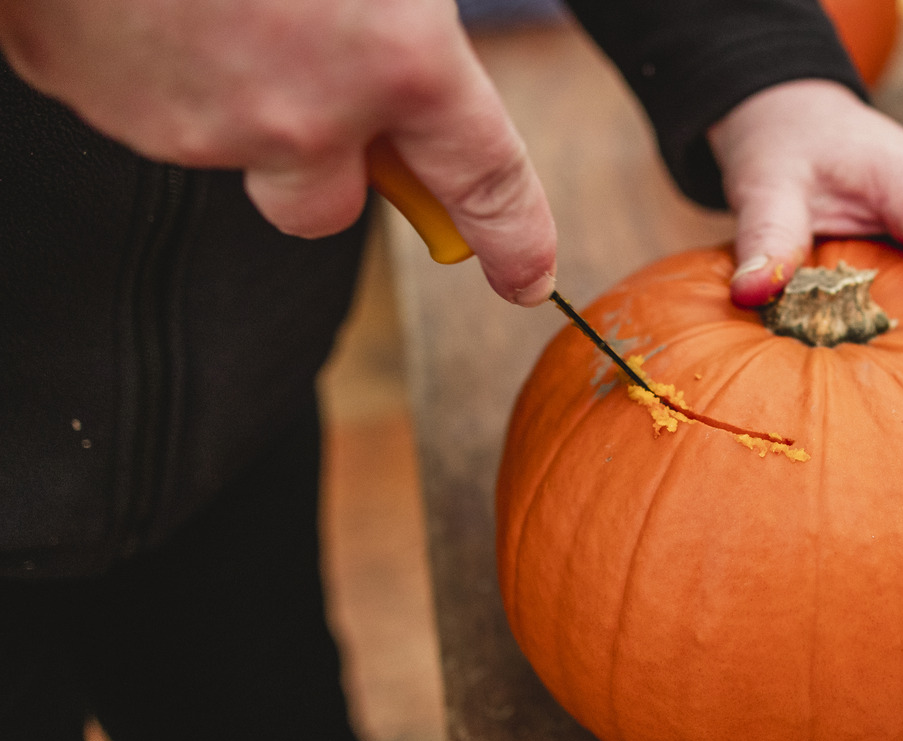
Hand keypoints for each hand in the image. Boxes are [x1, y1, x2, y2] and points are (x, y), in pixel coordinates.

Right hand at [0, 0, 554, 303]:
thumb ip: (406, 19)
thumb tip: (415, 60)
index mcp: (398, 61)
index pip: (485, 182)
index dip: (514, 239)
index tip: (524, 278)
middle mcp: (303, 117)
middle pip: (330, 207)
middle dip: (332, 167)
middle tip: (316, 86)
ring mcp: (195, 125)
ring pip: (236, 150)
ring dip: (239, 96)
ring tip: (219, 2)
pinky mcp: (103, 105)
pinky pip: (150, 107)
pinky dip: (161, 66)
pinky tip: (156, 1)